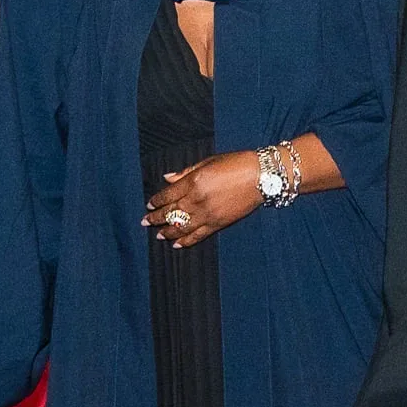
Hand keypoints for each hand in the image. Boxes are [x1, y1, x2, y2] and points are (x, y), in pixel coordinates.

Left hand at [149, 151, 267, 250]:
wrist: (261, 177)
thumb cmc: (236, 164)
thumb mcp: (208, 162)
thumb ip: (186, 172)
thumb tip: (168, 178)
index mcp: (193, 182)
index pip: (167, 195)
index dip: (156, 201)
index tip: (149, 205)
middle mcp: (197, 200)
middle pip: (170, 212)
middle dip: (156, 218)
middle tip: (145, 222)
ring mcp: (207, 214)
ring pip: (181, 227)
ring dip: (167, 232)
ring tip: (158, 234)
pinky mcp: (218, 224)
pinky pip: (197, 236)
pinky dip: (185, 241)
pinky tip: (176, 244)